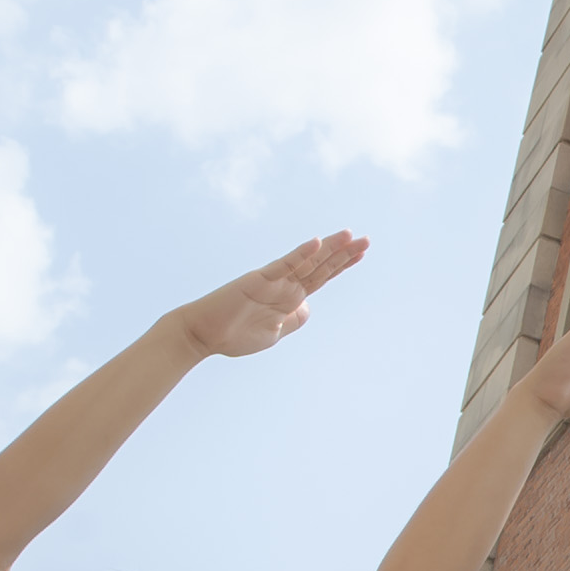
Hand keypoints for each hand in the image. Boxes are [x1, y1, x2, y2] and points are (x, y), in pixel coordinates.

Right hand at [175, 230, 367, 360]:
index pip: (322, 277)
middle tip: (366, 240)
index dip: (342, 265)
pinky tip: (316, 243)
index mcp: (289, 298)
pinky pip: (283, 265)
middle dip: (344, 254)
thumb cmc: (234, 335)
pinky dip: (300, 254)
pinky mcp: (258, 280)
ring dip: (328, 249)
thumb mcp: (274, 333)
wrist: (202, 335)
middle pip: (320, 266)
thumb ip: (292, 320)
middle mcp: (284, 286)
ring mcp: (273, 281)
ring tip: (350, 235)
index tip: (361, 253)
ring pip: (307, 262)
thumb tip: (308, 307)